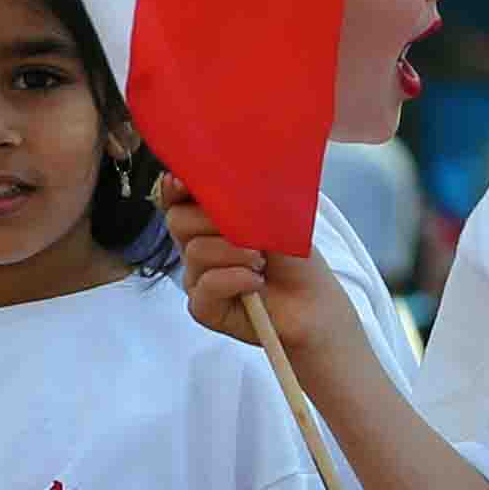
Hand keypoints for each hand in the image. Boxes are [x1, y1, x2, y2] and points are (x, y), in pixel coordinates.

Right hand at [156, 175, 334, 354]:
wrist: (313, 303)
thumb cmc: (295, 260)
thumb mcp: (272, 216)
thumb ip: (242, 198)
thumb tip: (222, 182)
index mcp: (210, 220)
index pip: (177, 198)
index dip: (175, 187)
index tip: (182, 182)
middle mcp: (198, 247)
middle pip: (178, 221)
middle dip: (213, 219)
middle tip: (249, 230)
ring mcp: (198, 278)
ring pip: (196, 252)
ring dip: (235, 253)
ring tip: (261, 262)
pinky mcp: (204, 307)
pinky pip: (207, 285)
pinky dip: (236, 279)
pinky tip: (255, 282)